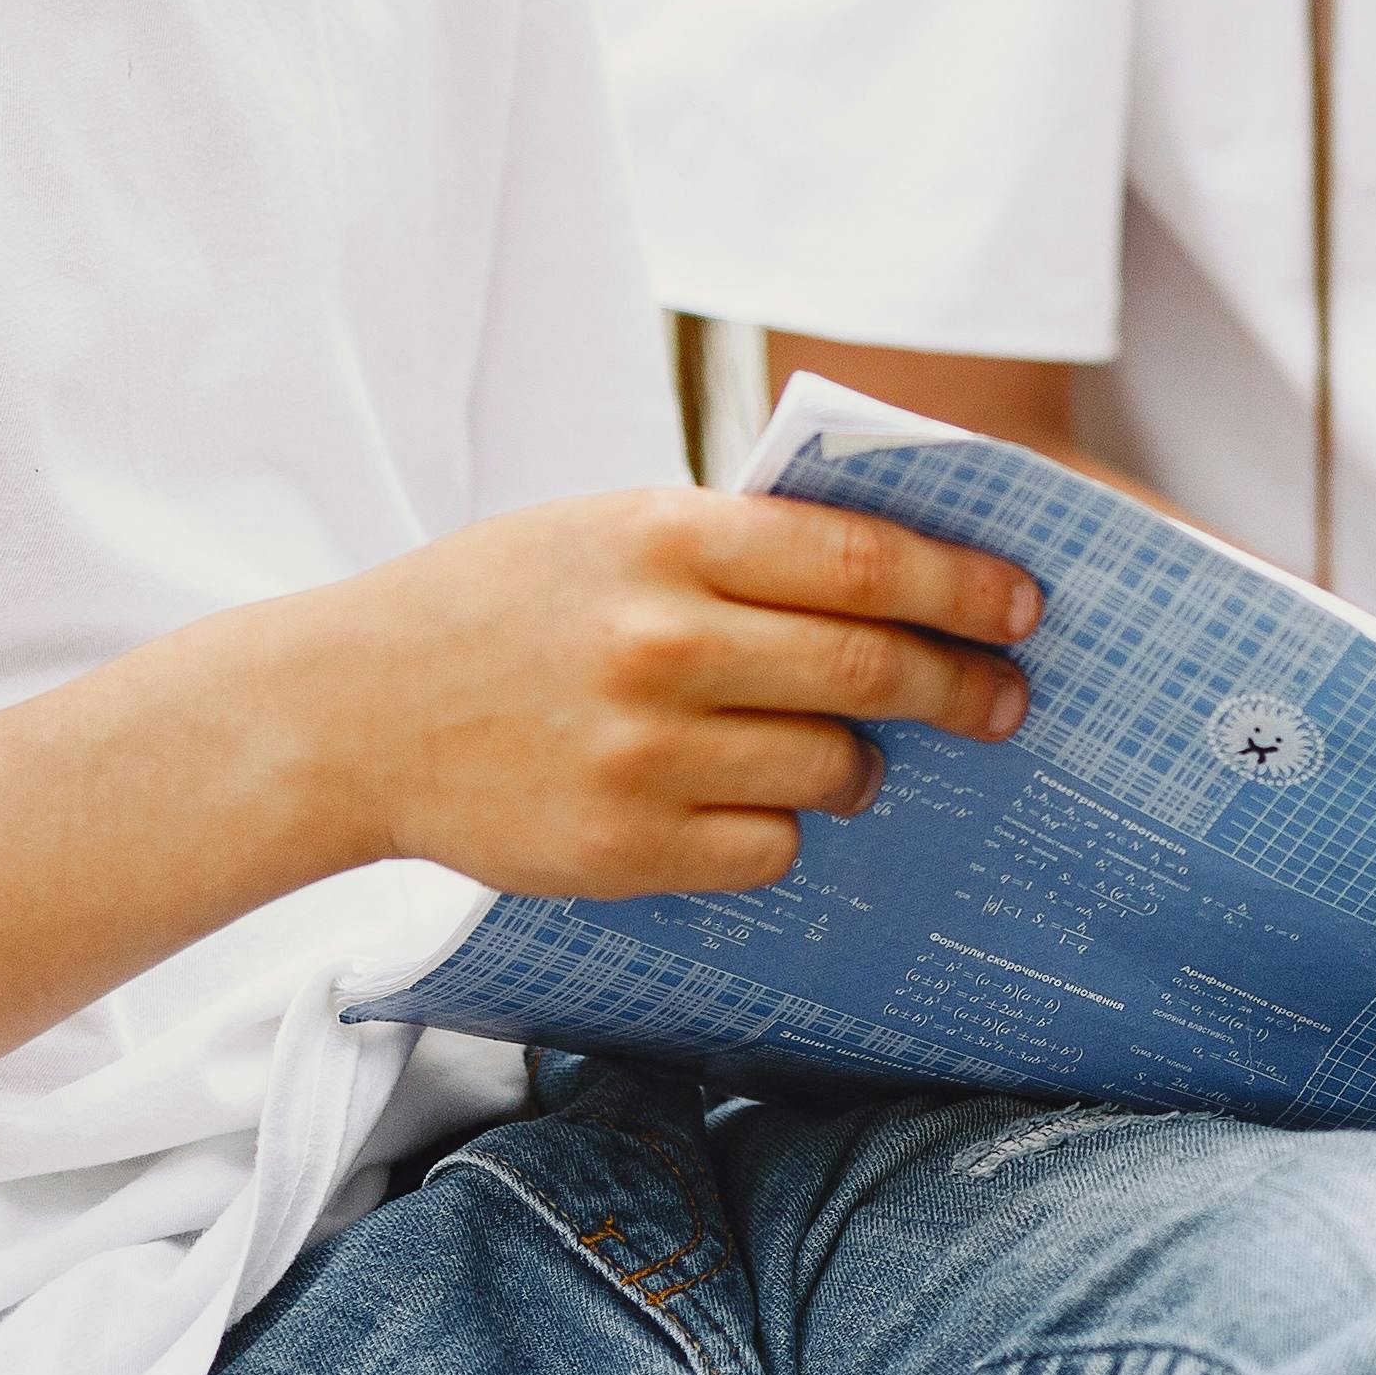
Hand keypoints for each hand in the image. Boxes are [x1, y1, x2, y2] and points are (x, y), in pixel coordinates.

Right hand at [324, 487, 1034, 898]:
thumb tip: (901, 567)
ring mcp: (642, 753)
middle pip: (872, 670)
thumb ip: (742, 541)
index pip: (865, 560)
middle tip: (1005, 699)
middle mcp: (663, 641)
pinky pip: (768, 849)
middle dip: (960, 686)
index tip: (1023, 606)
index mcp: (669, 537)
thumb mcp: (613, 526)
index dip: (962, 586)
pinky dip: (782, 829)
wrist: (352, 710)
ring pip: (829, 769)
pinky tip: (749, 801)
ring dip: (864, 764)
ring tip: (855, 754)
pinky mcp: (622, 849)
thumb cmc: (504, 603)